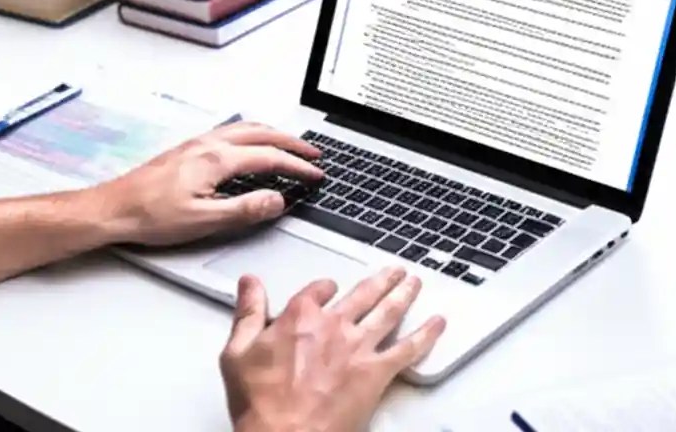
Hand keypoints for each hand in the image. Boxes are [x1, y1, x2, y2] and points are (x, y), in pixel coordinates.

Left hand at [81, 122, 323, 245]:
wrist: (114, 208)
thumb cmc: (150, 216)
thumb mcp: (204, 220)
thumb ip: (245, 209)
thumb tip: (276, 200)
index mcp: (217, 159)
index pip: (269, 158)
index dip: (297, 166)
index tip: (316, 174)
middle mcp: (208, 145)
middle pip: (261, 134)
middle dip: (292, 143)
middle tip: (313, 154)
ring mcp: (197, 144)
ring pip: (245, 128)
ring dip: (273, 135)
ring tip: (289, 146)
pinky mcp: (187, 150)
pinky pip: (230, 132)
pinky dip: (252, 135)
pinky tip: (250, 146)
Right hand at [220, 269, 446, 431]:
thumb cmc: (261, 403)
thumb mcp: (237, 352)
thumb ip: (247, 312)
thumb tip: (249, 282)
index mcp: (299, 316)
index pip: (317, 289)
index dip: (324, 287)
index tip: (329, 287)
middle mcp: (333, 325)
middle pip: (362, 294)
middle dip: (380, 280)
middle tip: (393, 272)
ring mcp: (358, 347)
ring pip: (388, 311)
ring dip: (404, 294)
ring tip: (415, 283)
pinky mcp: (376, 372)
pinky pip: (408, 348)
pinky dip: (426, 334)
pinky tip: (438, 324)